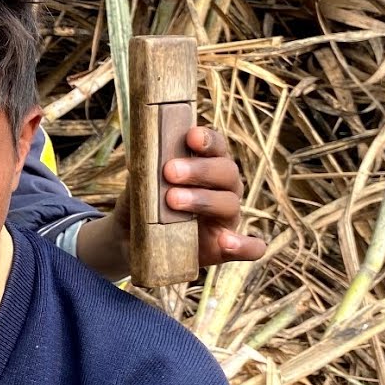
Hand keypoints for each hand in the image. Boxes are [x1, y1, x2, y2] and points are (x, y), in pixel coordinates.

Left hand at [77, 126, 265, 279]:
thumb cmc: (142, 204)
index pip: (216, 146)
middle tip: (170, 171)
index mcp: (206, 165)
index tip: (191, 137)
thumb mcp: (139, 185)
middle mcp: (223, 188)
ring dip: (203, 199)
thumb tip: (141, 159)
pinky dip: (244, 245)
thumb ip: (144, 172)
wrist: (133, 240)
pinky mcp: (226, 248)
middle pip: (226, 172)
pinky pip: (251, 248)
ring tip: (172, 200)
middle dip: (200, 170)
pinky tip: (225, 241)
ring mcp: (227, 218)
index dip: (208, 140)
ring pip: (230, 203)